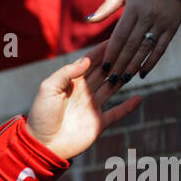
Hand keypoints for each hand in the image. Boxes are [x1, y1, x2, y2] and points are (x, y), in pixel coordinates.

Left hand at [24, 42, 141, 160]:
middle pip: (104, 72)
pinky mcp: (98, 123)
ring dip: (123, 78)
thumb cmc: (41, 116)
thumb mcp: (48, 89)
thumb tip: (86, 59)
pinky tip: (140, 98)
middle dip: (116, 60)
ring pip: (112, 88)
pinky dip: (128, 107)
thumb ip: (66, 72)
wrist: (42, 145)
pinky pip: (117, 113)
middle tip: (133, 47)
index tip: (116, 36)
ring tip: (138, 66)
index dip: (102, 50)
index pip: (90, 62)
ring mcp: (92, 107)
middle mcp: (84, 92)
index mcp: (71, 82)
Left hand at [88, 0, 180, 81]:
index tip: (104, 66)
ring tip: (124, 79)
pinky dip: (152, 62)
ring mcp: (161, 23)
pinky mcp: (172, 29)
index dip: (112, 52)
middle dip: (120, 64)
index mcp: (134, 8)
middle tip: (111, 78)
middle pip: (132, 45)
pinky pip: (161, 49)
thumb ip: (106, 6)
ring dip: (134, 66)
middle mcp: (148, 17)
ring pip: (145, 49)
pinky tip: (142, 73)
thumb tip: (88, 20)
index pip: (120, 35)